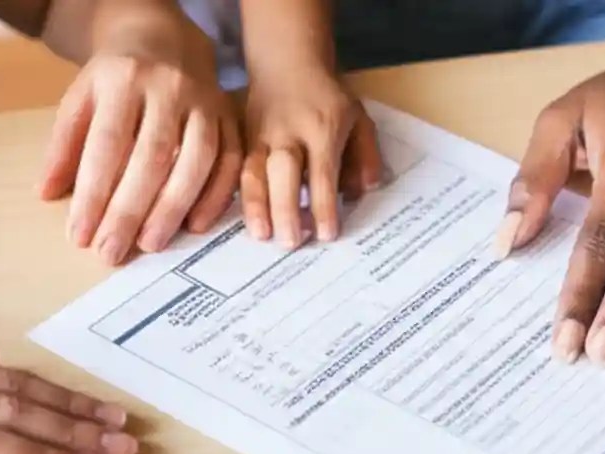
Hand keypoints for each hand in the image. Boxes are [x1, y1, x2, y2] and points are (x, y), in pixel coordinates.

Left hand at [37, 28, 241, 264]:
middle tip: (112, 252)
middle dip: (130, 210)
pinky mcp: (229, 117)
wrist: (163, 40)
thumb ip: (64, 145)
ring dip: (174, 207)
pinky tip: (196, 226)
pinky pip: (229, 159)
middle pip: (153, 156)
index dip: (94, 193)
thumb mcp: (81, 99)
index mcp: (123, 81)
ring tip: (150, 244)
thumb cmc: (116, 80)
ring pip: (197, 159)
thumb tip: (47, 193)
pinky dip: (216, 196)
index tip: (80, 235)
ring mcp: (204, 102)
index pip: (107, 143)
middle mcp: (168, 88)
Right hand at [241, 64, 383, 247]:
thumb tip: (364, 190)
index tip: (327, 234)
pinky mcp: (244, 139)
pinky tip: (247, 220)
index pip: (323, 173)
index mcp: (323, 127)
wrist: (287, 61)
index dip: (324, 205)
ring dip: (257, 207)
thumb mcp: (358, 116)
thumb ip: (365, 154)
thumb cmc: (327, 96)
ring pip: (254, 172)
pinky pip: (239, 170)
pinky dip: (242, 197)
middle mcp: (289, 132)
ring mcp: (262, 135)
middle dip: (286, 209)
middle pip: (284, 173)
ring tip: (264, 237)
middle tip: (292, 242)